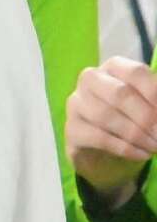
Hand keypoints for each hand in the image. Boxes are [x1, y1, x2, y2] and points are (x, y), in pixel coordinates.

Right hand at [66, 56, 156, 209]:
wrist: (105, 148)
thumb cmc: (132, 118)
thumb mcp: (147, 106)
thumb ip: (155, 103)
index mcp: (114, 68)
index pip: (135, 72)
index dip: (154, 94)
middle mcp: (90, 80)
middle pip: (119, 93)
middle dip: (146, 117)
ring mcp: (76, 103)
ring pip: (106, 116)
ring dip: (136, 135)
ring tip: (154, 146)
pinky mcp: (72, 128)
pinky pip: (99, 137)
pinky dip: (126, 148)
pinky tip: (141, 153)